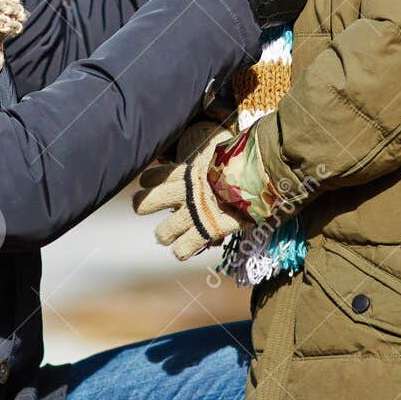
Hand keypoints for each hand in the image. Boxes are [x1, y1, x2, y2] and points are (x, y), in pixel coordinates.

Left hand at [132, 124, 246, 260]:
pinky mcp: (207, 230)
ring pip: (163, 232)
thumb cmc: (244, 161)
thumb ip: (211, 159)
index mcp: (188, 172)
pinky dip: (182, 250)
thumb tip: (217, 149)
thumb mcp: (221, 155)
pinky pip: (184, 248)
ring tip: (166, 236)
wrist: (259, 172)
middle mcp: (185, 193)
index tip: (146, 182)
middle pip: (148, 202)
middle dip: (143, 205)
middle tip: (141, 207)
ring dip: (164, 234)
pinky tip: (183, 250)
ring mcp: (194, 213)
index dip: (149, 179)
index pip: (155, 175)